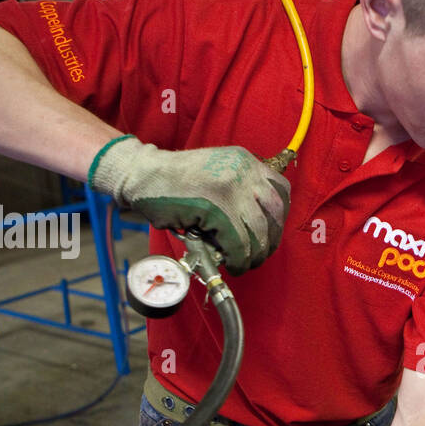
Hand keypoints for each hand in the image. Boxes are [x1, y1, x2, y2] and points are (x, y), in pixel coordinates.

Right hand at [89, 135, 288, 275]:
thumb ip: (240, 192)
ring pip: (258, 232)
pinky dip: (238, 259)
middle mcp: (243, 171)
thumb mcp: (217, 173)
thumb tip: (256, 231)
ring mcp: (230, 189)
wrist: (143, 174)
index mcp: (245, 161)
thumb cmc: (176, 180)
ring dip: (254, 254)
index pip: (281, 191)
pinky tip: (233, 264)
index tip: (271, 233)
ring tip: (244, 263)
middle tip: (259, 255)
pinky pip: (238, 242)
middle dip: (270, 240)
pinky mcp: (216, 209)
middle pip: (274, 213)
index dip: (279, 218)